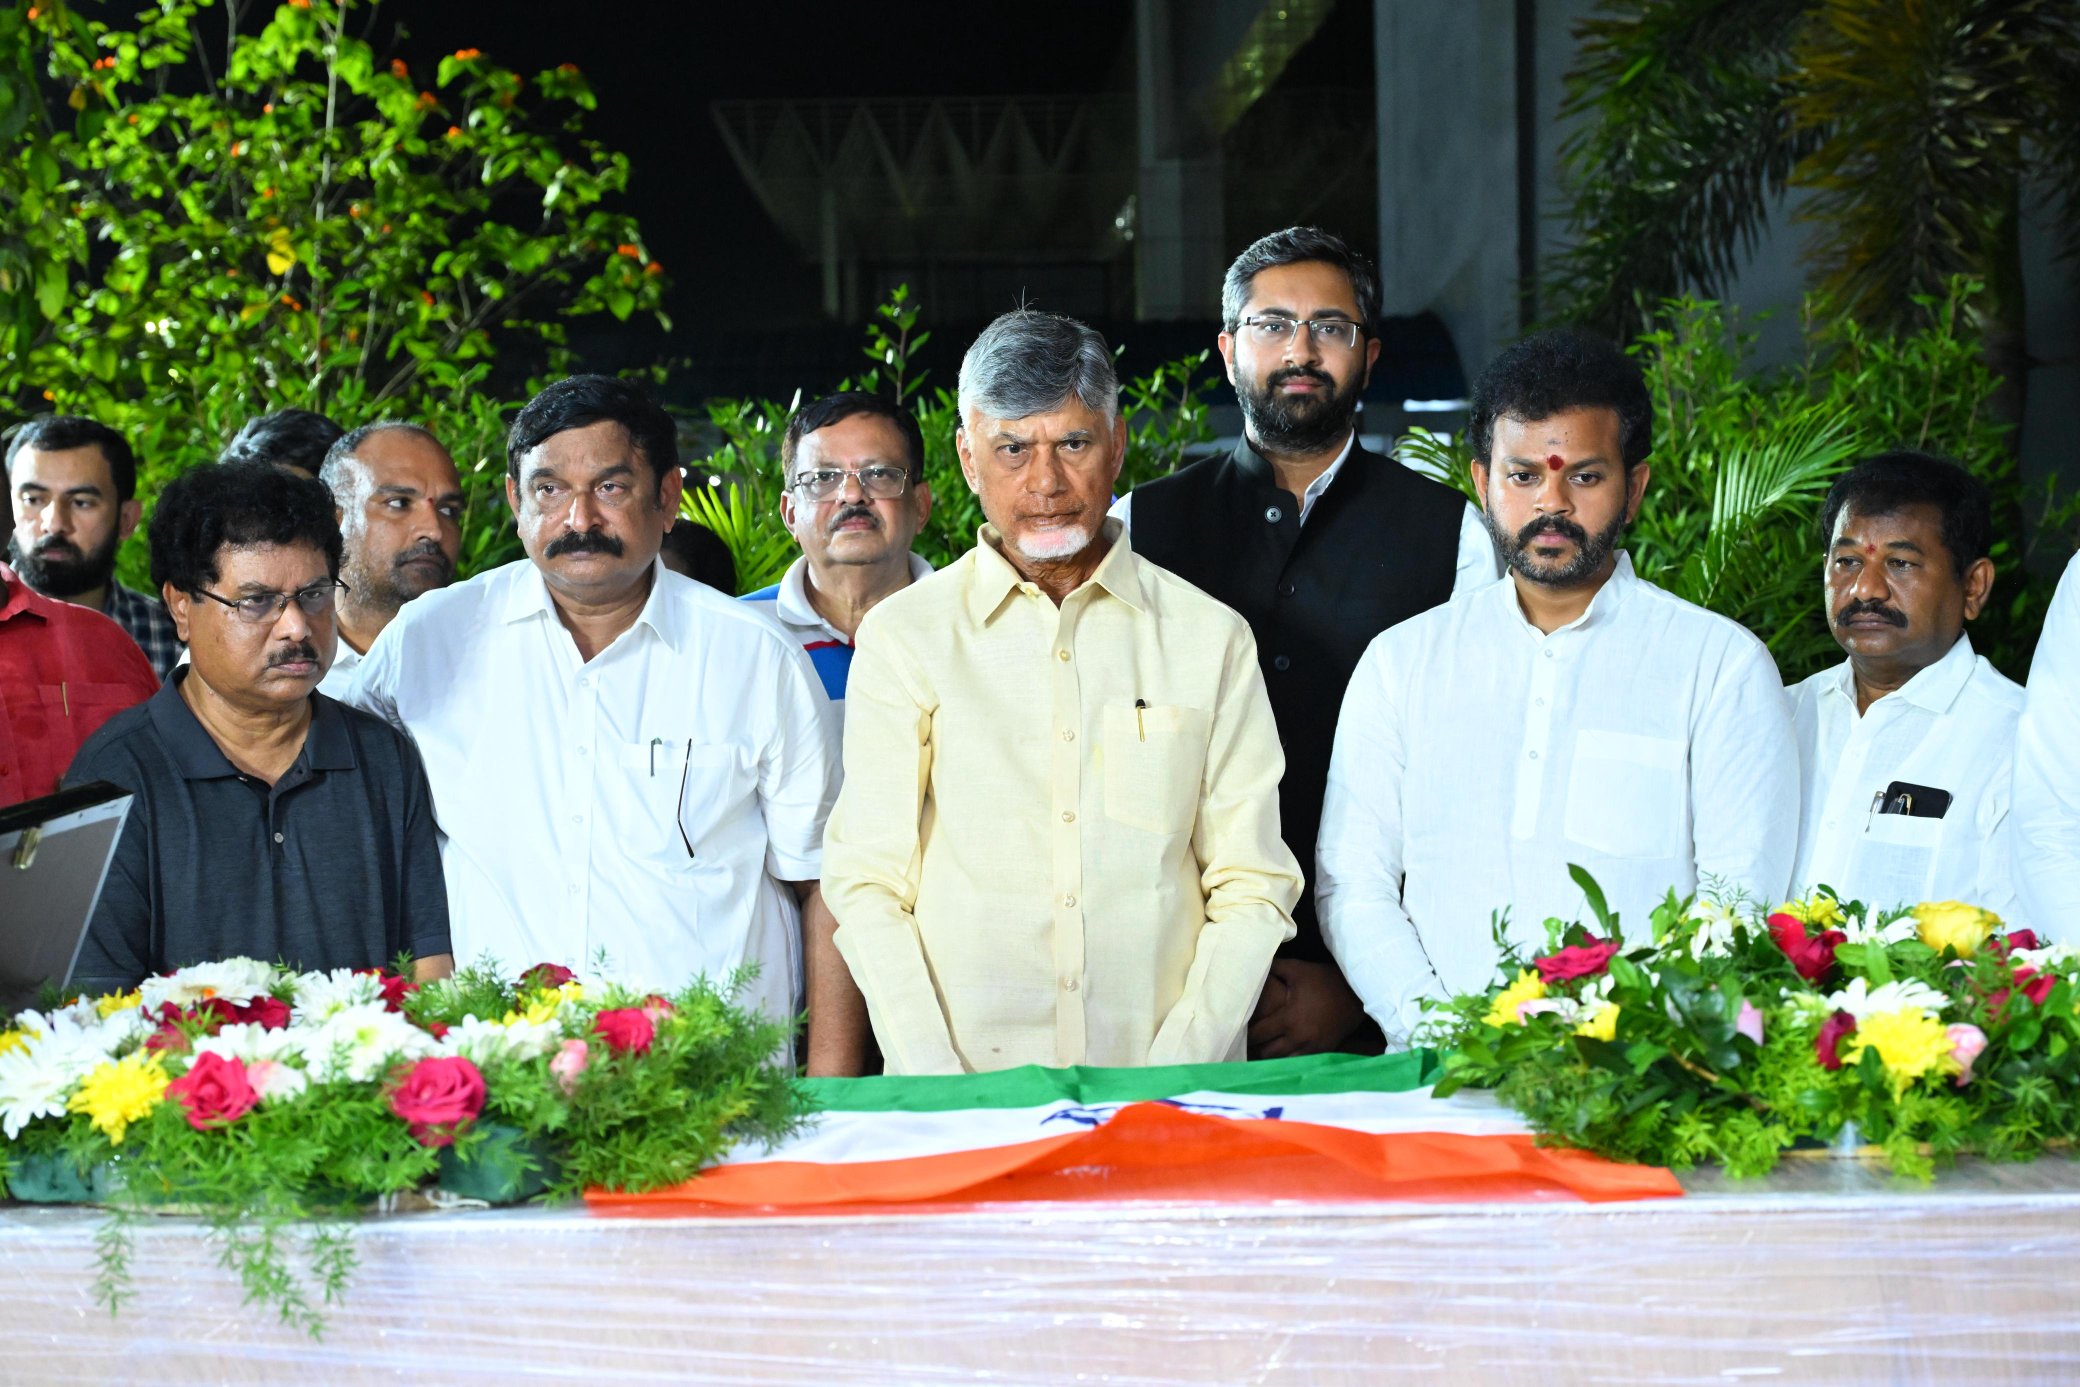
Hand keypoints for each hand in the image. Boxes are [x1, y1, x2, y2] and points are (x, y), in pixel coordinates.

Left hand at [1247, 958, 1365, 1058]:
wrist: (1355, 994)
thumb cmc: (1323, 980)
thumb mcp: (1297, 969)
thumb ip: (1274, 967)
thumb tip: (1254, 962)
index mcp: (1288, 1019)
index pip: (1259, 1034)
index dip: (1248, 1034)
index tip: (1239, 1030)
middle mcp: (1298, 1037)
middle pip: (1268, 1052)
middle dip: (1258, 1047)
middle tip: (1251, 1041)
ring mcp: (1311, 1047)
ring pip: (1283, 1060)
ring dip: (1273, 1055)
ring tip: (1266, 1047)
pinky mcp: (1322, 1050)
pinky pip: (1300, 1060)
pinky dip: (1290, 1057)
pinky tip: (1285, 1050)